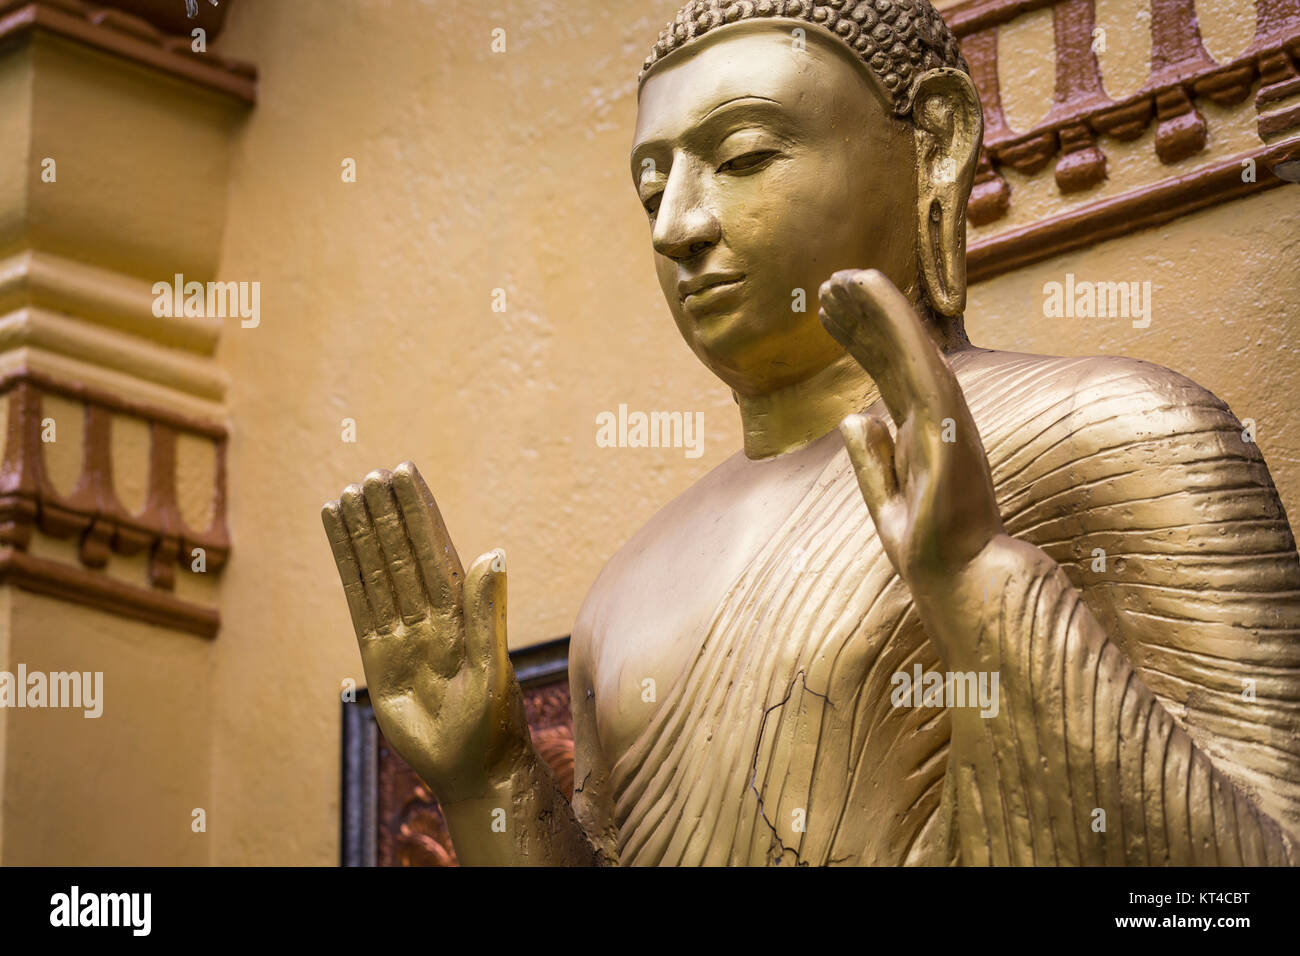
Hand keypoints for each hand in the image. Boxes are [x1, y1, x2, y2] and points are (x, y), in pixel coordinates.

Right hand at [321, 462, 529, 805]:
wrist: (472, 770)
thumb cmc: (492, 723)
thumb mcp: (492, 666)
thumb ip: (487, 612)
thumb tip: (493, 552)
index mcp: (464, 612)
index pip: (437, 550)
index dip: (420, 512)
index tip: (404, 473)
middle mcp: (432, 616)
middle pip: (404, 555)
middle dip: (389, 515)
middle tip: (371, 476)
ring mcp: (403, 633)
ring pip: (380, 573)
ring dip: (365, 534)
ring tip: (346, 494)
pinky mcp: (378, 656)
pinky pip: (359, 604)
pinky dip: (349, 569)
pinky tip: (338, 538)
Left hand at [818, 269, 1004, 602]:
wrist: (964, 582)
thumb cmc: (934, 551)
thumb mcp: (887, 503)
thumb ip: (872, 461)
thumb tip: (854, 417)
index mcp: (921, 434)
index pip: (887, 375)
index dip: (860, 339)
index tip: (829, 312)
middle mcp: (936, 418)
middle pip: (896, 354)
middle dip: (864, 316)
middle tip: (828, 284)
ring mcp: (945, 418)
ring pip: (910, 348)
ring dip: (878, 309)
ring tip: (840, 279)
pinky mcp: (947, 424)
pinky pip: (919, 362)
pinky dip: (897, 325)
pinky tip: (873, 296)